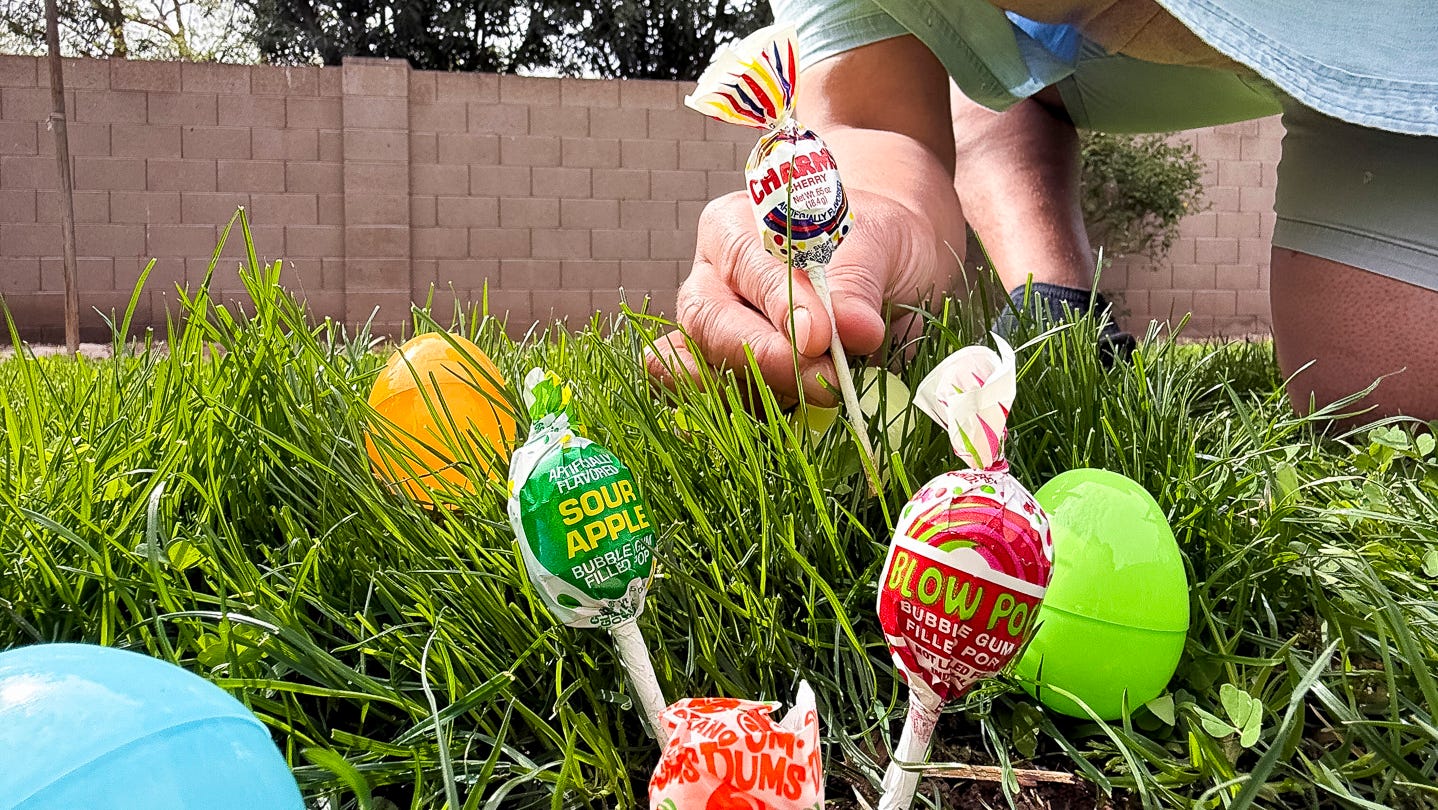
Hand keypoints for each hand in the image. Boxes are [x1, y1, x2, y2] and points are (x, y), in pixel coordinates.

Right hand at [645, 186, 959, 405]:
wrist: (894, 274)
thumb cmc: (877, 243)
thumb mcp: (880, 244)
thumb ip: (858, 283)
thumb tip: (854, 330)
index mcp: (734, 231)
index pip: (741, 266)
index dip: (779, 305)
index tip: (820, 338)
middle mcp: (713, 284)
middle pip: (708, 326)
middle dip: (767, 359)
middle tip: (826, 381)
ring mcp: (717, 339)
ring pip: (709, 374)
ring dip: (763, 395)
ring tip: (824, 399)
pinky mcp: (735, 385)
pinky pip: (725, 409)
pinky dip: (755, 423)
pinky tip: (788, 428)